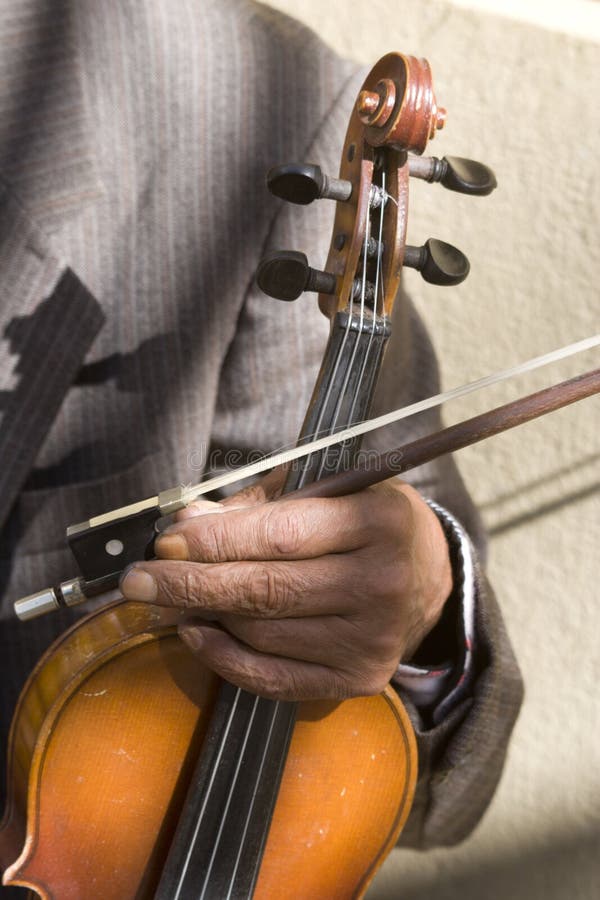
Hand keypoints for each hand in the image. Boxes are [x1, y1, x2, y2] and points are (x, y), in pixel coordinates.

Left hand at [119, 474, 452, 701]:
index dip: (215, 540)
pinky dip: (225, 658)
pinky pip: (275, 678)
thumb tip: (187, 523)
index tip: (165, 540)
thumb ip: (259, 505)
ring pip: (262, 633)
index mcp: (380, 523)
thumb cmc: (367, 521)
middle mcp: (383, 584)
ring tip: (169, 596)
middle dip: (189, 583)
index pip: (282, 534)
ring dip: (203, 614)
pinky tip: (197, 632)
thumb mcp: (329, 489)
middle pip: (266, 589)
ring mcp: (373, 639)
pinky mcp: (360, 679)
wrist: (426, 575)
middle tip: (138, 579)